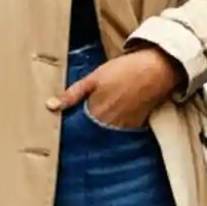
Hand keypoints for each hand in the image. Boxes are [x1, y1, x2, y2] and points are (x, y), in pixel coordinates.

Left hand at [51, 48, 181, 128]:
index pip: (77, 131)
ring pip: (107, 135)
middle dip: (84, 134)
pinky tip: (113, 122)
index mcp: (95, 114)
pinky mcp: (137, 125)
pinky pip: (122, 133)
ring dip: (100, 133)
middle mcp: (110, 125)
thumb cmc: (123, 70)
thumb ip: (72, 94)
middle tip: (77, 132)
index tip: (65, 130)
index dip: (71, 130)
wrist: (156, 69)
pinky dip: (115, 130)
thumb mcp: (94, 78)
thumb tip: (50, 106)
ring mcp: (125, 127)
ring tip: (96, 126)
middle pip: (92, 135)